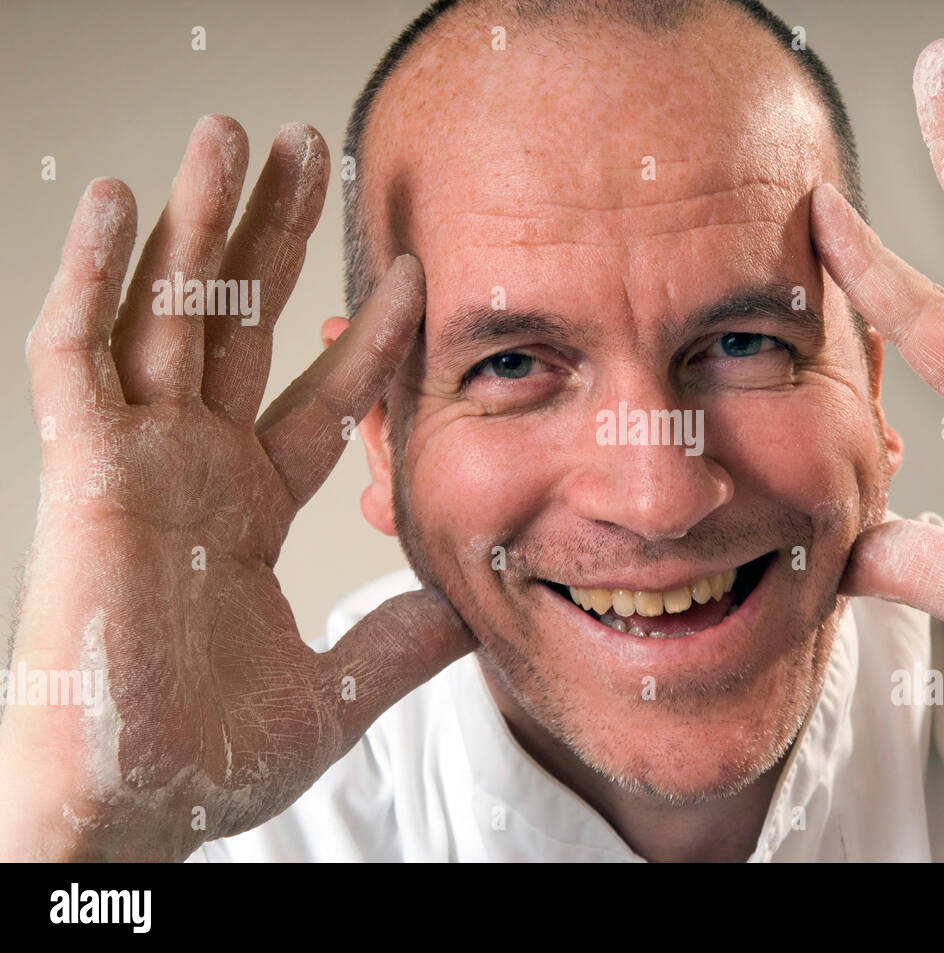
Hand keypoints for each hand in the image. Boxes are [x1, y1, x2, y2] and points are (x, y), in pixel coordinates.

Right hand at [1, 116, 473, 860]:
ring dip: (199, 224)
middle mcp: (194, 468)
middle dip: (273, 237)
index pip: (322, 397)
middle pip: (242, 326)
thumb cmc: (209, 753)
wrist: (130, 804)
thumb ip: (400, 639)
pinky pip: (79, 356)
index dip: (366, 334)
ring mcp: (137, 461)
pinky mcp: (84, 471)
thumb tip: (476, 609)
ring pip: (169, 315)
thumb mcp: (335, 687)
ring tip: (231, 135)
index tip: (415, 270)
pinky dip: (94, 280)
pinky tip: (123, 203)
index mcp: (248, 508)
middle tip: (306, 149)